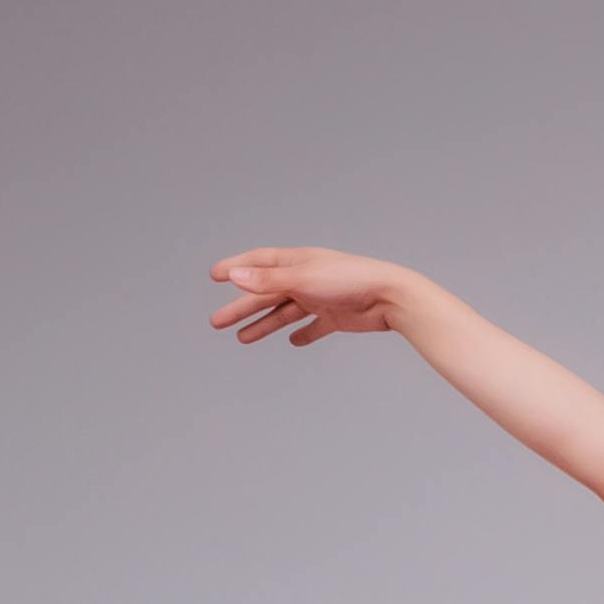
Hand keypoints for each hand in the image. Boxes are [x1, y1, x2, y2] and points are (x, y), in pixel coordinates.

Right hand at [207, 246, 417, 346]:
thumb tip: (235, 275)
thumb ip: (268, 279)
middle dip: (241, 307)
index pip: (258, 262)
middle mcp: (306, 278)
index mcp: (296, 262)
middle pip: (266, 293)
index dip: (235, 268)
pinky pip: (314, 327)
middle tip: (217, 322)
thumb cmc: (348, 280)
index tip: (214, 275)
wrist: (389, 297)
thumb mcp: (302, 278)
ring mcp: (320, 298)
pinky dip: (303, 334)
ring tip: (242, 338)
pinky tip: (294, 341)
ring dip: (263, 324)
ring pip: (285, 313)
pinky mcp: (336, 316)